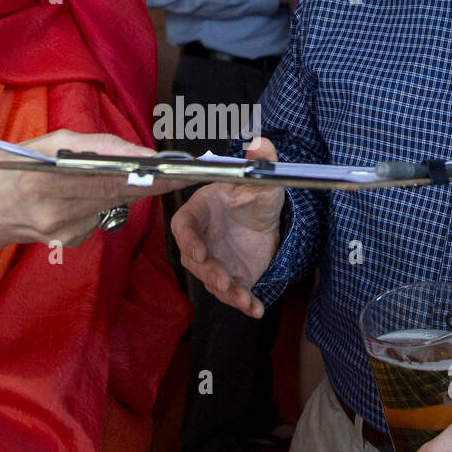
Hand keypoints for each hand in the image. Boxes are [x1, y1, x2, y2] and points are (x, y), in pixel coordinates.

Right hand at [0, 130, 179, 272]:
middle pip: (114, 192)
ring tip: (172, 178)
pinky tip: (125, 191)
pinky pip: (101, 216)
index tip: (165, 162)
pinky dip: (114, 201)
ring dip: (142, 190)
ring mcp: (63, 229)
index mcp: (44, 177)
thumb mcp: (39, 146)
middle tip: (186, 173)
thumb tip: (131, 151)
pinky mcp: (69, 240)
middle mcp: (55, 207)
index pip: (100, 171)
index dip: (135, 167)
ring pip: (113, 205)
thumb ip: (84, 147)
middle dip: (153, 182)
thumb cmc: (8, 169)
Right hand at [171, 137, 284, 317]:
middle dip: (208, 272)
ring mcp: (213, 260)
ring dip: (226, 292)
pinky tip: (256, 309)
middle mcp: (201, 239)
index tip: (199, 252)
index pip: (184, 225)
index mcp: (200, 211)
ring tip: (244, 299)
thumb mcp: (264, 181)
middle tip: (224, 281)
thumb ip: (262, 162)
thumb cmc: (255, 197)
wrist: (266, 222)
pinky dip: (243, 303)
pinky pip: (230, 293)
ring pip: (210, 280)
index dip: (187, 240)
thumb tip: (261, 142)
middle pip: (194, 259)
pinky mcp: (229, 277)